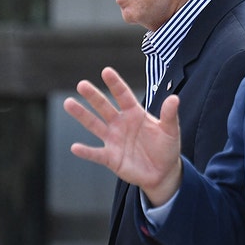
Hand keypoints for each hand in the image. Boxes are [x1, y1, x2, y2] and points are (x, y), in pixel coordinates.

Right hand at [63, 67, 182, 205]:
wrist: (162, 173)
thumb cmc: (166, 148)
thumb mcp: (170, 131)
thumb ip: (169, 115)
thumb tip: (175, 98)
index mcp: (134, 113)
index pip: (123, 95)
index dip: (115, 84)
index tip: (106, 71)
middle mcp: (120, 124)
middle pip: (104, 107)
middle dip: (93, 96)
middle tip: (82, 84)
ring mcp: (114, 140)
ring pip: (94, 125)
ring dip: (82, 115)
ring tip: (69, 103)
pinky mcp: (111, 158)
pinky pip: (96, 153)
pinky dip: (86, 151)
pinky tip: (75, 147)